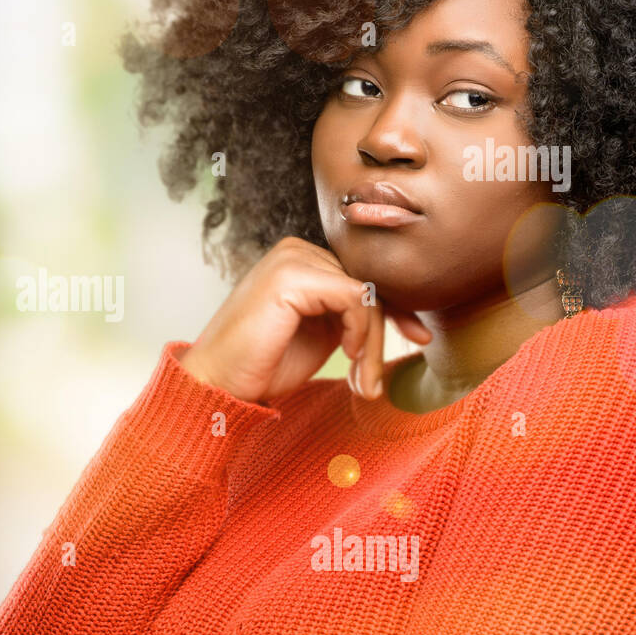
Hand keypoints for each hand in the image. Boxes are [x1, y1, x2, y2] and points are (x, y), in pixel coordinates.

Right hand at [177, 236, 431, 403]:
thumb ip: (348, 313)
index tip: (417, 337)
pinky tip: (348, 357)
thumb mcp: (320, 333)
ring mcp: (292, 259)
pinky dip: (362, 333)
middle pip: (367, 284)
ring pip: (365, 294)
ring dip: (373, 342)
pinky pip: (354, 299)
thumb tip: (396, 310)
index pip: (361, 276)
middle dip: (383, 331)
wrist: (218, 384)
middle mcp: (295, 250)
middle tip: (377, 376)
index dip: (393, 308)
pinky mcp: (292, 276)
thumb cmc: (261, 364)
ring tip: (364, 381)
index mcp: (299, 259)